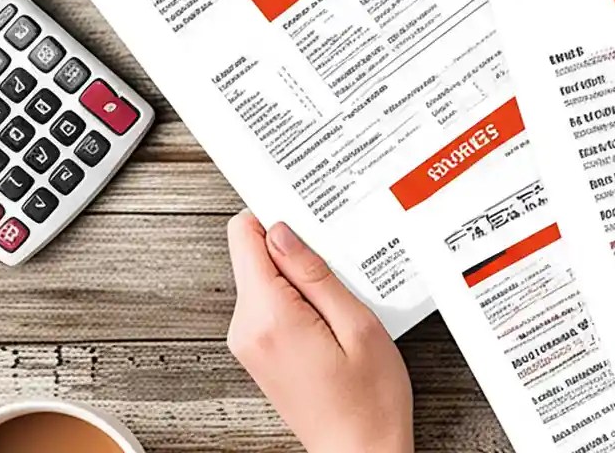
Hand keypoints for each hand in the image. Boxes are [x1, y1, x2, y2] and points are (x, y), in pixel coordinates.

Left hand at [226, 210, 413, 452]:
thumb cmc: (369, 401)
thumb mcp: (358, 326)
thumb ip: (316, 275)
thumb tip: (283, 232)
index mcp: (269, 317)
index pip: (245, 236)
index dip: (276, 215)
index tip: (307, 212)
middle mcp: (246, 328)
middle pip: (256, 254)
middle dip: (297, 248)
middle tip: (342, 265)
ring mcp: (249, 341)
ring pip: (265, 277)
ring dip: (303, 276)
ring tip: (344, 300)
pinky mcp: (259, 350)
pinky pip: (271, 303)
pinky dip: (301, 298)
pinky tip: (335, 316)